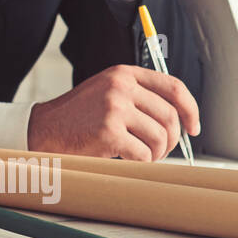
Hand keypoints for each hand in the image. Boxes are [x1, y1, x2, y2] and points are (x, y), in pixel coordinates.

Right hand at [27, 65, 200, 160]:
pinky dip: (141, 163)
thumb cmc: (78, 118)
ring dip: (156, 154)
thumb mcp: (107, 93)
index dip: (190, 109)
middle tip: (160, 151)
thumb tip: (178, 119)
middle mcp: (121, 86)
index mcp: (123, 74)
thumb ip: (138, 97)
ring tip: (141, 156)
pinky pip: (143, 153)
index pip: (174, 87)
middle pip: (169, 116)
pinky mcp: (108, 131)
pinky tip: (126, 159)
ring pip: (159, 137)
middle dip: (171, 140)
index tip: (192, 127)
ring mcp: (114, 107)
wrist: (44, 130)